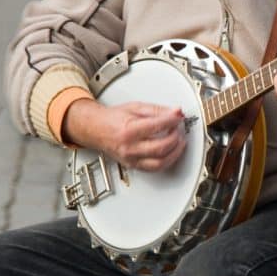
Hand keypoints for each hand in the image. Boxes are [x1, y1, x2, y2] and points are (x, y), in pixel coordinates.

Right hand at [63, 99, 186, 170]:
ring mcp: (131, 159)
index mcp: (128, 129)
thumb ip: (157, 110)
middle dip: (175, 138)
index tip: (179, 117)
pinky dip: (167, 161)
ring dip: (175, 153)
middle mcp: (129, 147)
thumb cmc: (113, 118)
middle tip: (179, 129)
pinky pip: (155, 168)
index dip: (172, 121)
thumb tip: (176, 112)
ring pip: (160, 163)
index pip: (156, 126)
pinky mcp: (133, 166)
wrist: (96, 129)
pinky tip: (172, 152)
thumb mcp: (135, 107)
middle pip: (160, 147)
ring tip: (180, 142)